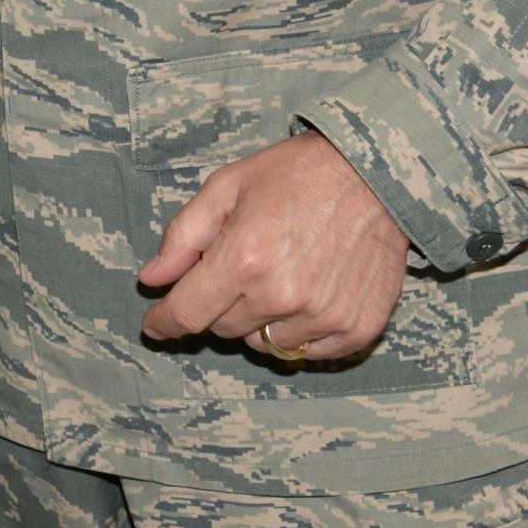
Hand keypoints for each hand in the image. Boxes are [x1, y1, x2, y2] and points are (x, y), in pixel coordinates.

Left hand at [138, 130, 407, 363]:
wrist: (376, 175)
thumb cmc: (295, 174)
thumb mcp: (226, 188)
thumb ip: (183, 237)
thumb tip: (151, 280)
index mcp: (243, 258)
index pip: (187, 314)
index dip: (165, 322)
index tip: (156, 325)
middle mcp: (282, 295)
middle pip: (223, 329)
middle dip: (218, 303)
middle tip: (240, 267)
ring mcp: (322, 317)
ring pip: (263, 343)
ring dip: (259, 319)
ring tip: (278, 276)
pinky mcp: (356, 329)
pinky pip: (307, 353)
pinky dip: (298, 332)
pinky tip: (307, 295)